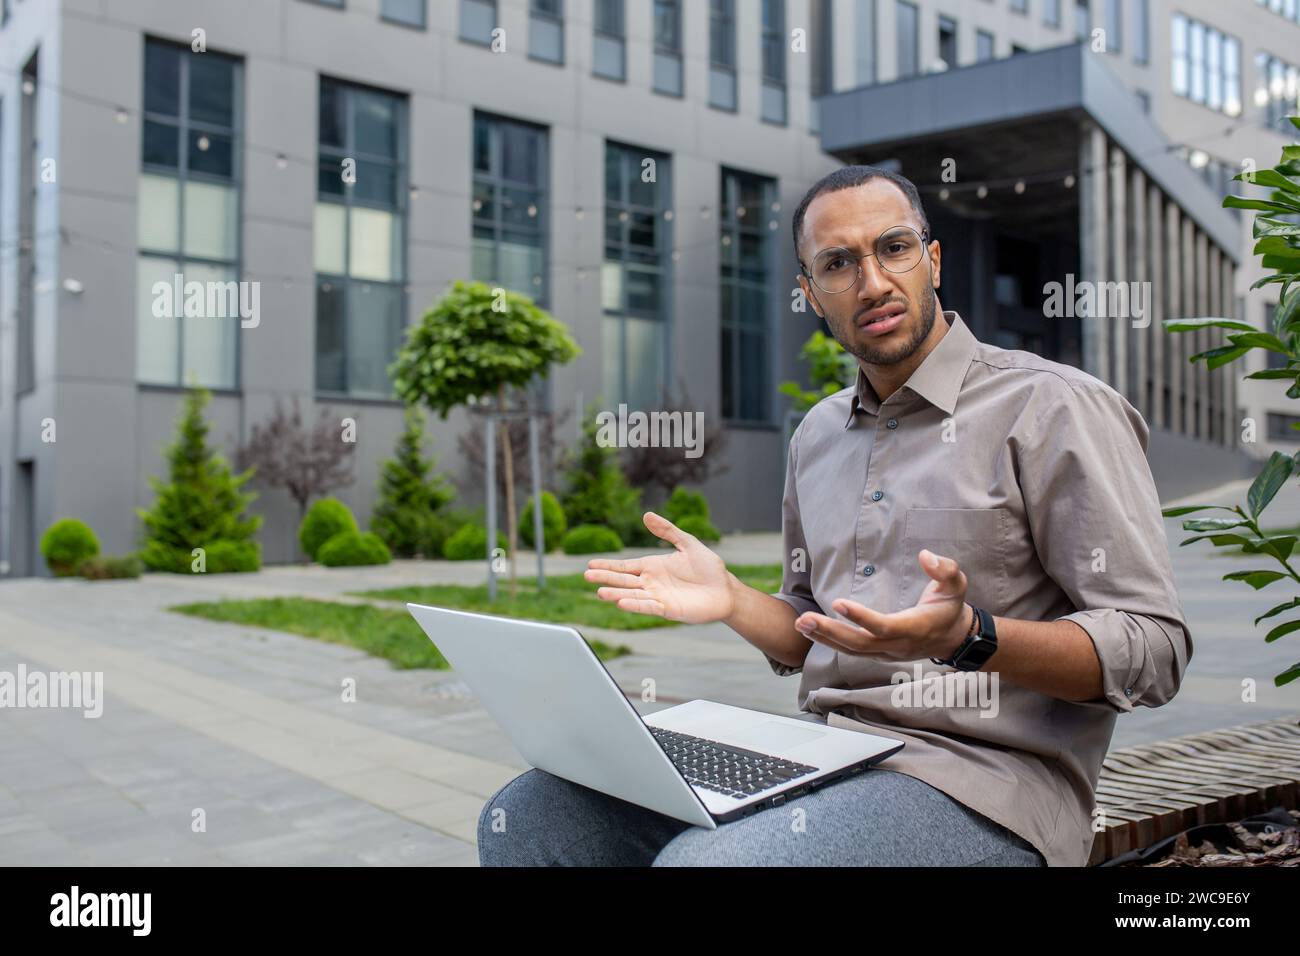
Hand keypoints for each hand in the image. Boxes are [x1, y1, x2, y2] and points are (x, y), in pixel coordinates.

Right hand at [584, 512, 735, 623]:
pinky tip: (622, 603)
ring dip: (616, 594)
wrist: (725, 589)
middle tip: (586, 576)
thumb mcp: (687, 543)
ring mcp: (659, 597)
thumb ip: (667, 530)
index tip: (590, 564)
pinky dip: (635, 605)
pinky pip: (649, 607)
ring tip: (600, 592)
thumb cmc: (708, 568)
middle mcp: (652, 583)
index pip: (626, 566)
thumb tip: (646, 515)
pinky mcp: (669, 609)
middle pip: (624, 580)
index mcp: (653, 567)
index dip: (609, 566)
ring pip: (632, 595)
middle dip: (606, 578)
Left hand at [792, 549, 970, 661]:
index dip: (861, 617)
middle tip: (804, 619)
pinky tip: (811, 631)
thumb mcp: (957, 585)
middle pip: (859, 644)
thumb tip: (926, 555)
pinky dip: (830, 642)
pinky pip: (851, 651)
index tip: (838, 603)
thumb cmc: (951, 607)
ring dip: (824, 638)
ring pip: (852, 651)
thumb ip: (945, 570)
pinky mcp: (879, 653)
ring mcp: (887, 653)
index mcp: (914, 628)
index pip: (883, 626)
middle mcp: (897, 645)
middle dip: (831, 632)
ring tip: (800, 623)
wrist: (953, 637)